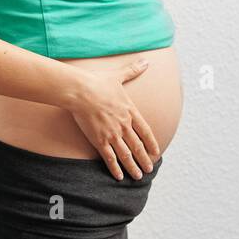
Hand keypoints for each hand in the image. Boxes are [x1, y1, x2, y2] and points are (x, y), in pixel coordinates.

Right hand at [64, 57, 161, 180]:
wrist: (81, 91)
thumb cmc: (98, 82)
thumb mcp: (119, 75)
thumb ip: (133, 70)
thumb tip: (146, 61)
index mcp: (130, 111)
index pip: (145, 131)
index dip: (151, 143)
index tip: (156, 151)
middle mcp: (124, 125)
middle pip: (138, 146)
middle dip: (144, 159)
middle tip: (149, 169)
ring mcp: (112, 134)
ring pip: (126, 154)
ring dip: (133, 166)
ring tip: (139, 176)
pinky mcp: (99, 140)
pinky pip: (110, 157)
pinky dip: (115, 168)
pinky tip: (120, 176)